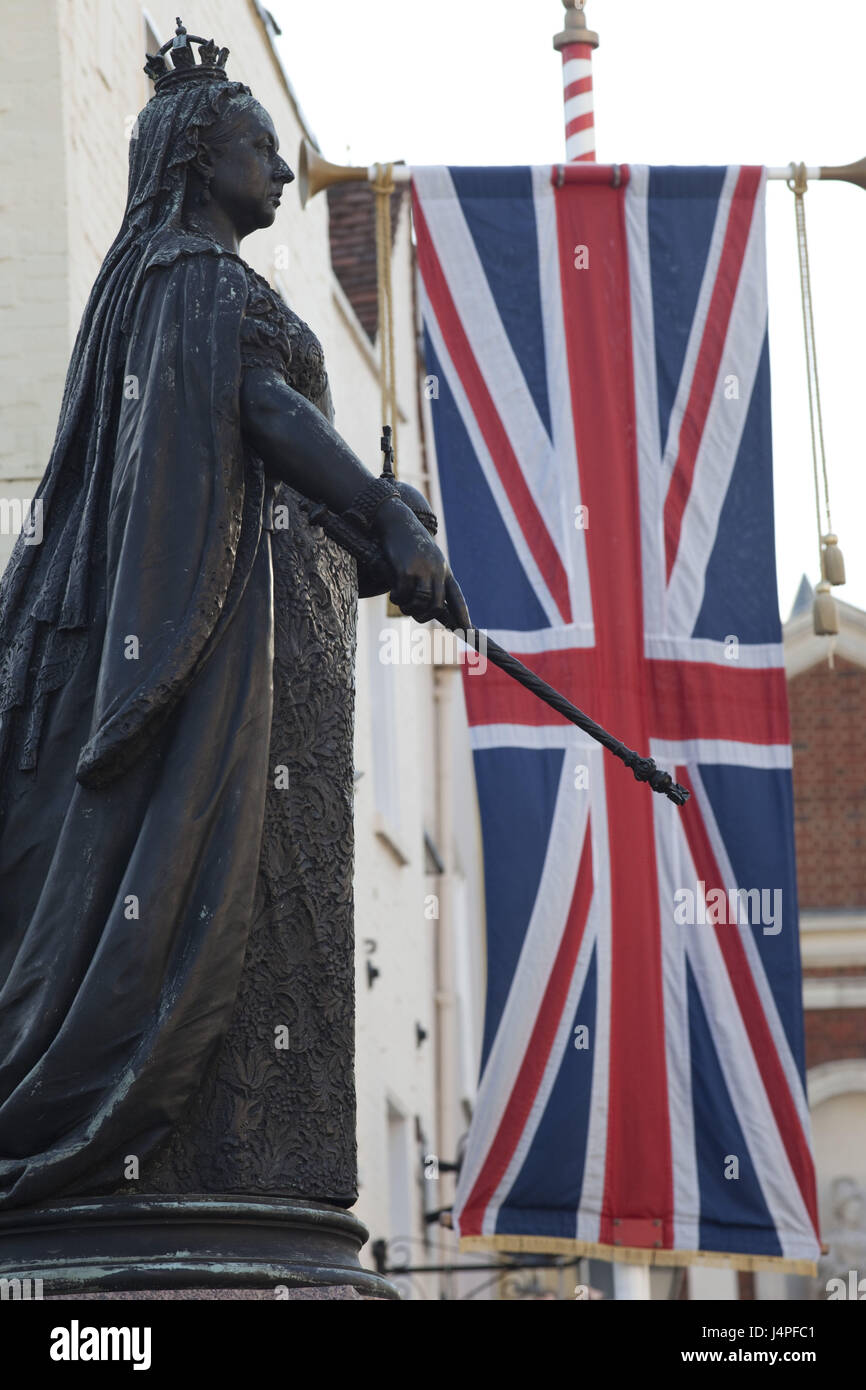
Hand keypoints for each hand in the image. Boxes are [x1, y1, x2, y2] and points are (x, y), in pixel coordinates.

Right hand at [375, 498, 470, 628]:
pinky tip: (394, 593)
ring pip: (422, 603)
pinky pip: (404, 594)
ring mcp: (422, 569)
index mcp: (443, 570)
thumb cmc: (408, 542)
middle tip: (413, 613)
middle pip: (437, 606)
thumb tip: (430, 603)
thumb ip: (430, 578)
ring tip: (401, 602)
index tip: (468, 631)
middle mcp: (437, 570)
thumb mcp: (425, 559)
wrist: (397, 520)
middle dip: (425, 616)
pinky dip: (397, 598)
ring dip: (409, 609)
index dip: (463, 616)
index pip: (456, 597)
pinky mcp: (406, 568)